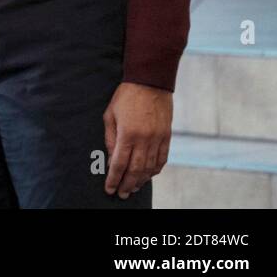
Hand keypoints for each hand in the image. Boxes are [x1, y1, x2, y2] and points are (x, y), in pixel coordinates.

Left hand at [103, 82, 172, 198]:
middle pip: (135, 169)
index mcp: (128, 134)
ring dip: (141, 180)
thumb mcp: (110, 115)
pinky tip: (148, 175)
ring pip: (150, 167)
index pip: (119, 163)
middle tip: (122, 194)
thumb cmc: (126, 97)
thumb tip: (111, 159)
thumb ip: (110, 138)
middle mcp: (144, 139)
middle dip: (127, 184)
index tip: (109, 189)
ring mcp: (158, 139)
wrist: (150, 82)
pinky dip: (155, 170)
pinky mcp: (167, 136)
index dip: (114, 178)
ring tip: (133, 188)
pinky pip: (162, 158)